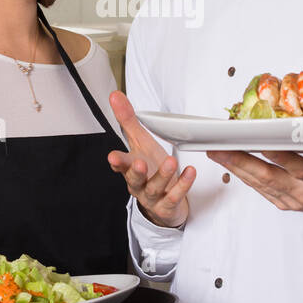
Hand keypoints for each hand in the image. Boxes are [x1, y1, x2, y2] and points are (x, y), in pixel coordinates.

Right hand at [106, 91, 193, 228]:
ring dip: (163, 175)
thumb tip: (115, 96)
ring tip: (171, 162)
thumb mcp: (140, 142)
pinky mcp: (167, 206)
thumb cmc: (150, 168)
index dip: (117, 161)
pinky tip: (190, 172)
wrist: (162, 201)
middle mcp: (139, 184)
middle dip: (136, 172)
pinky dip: (183, 185)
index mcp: (130, 168)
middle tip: (139, 162)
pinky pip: (175, 197)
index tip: (113, 156)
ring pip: (155, 188)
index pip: (120, 164)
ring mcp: (153, 197)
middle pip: (134, 180)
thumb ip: (127, 120)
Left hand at [206, 148, 302, 227]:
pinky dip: (241, 173)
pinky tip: (227, 160)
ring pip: (257, 182)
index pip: (299, 170)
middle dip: (241, 161)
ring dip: (235, 166)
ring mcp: (288, 200)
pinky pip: (257, 186)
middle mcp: (301, 194)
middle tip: (220, 147)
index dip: (282, 158)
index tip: (264, 144)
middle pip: (267, 177)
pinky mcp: (281, 201)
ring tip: (215, 150)